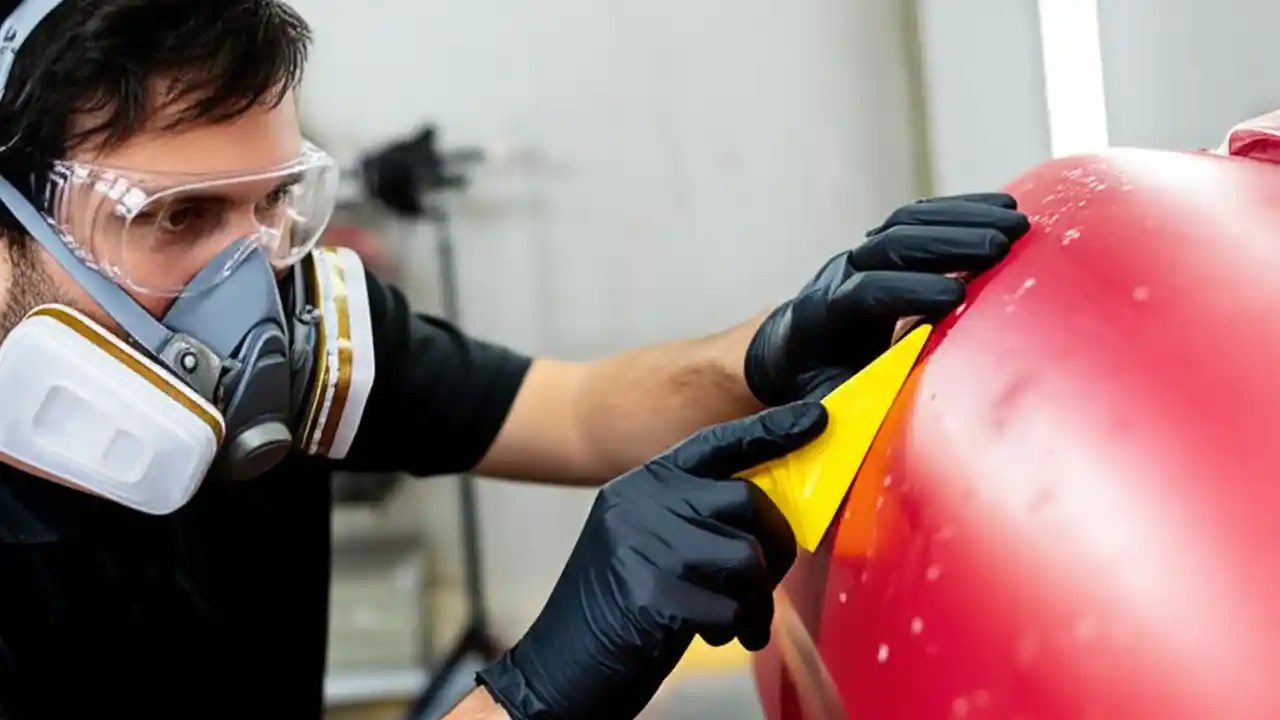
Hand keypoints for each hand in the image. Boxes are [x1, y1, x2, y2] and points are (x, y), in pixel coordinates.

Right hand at [475, 401, 827, 719]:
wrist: (557, 671)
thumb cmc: (616, 612)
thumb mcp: (646, 543)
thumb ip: (694, 517)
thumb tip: (768, 513)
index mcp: (640, 485)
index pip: (716, 444)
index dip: (770, 430)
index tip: (817, 418)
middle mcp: (639, 503)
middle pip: (749, 501)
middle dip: (774, 549)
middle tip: (761, 586)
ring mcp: (643, 546)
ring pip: (748, 559)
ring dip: (753, 599)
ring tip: (730, 620)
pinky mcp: (652, 595)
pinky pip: (733, 609)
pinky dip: (733, 631)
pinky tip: (706, 637)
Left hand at [745, 192, 1029, 404]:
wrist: (791, 353)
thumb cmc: (816, 389)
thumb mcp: (828, 406)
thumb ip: (852, 410)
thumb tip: (877, 438)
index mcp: (821, 319)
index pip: (862, 293)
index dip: (905, 291)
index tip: (953, 296)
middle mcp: (837, 277)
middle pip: (889, 246)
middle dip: (947, 245)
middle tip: (1001, 248)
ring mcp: (860, 256)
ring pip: (908, 223)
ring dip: (964, 219)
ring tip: (1017, 223)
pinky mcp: (883, 247)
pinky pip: (921, 218)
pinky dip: (963, 210)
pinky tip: (1004, 207)